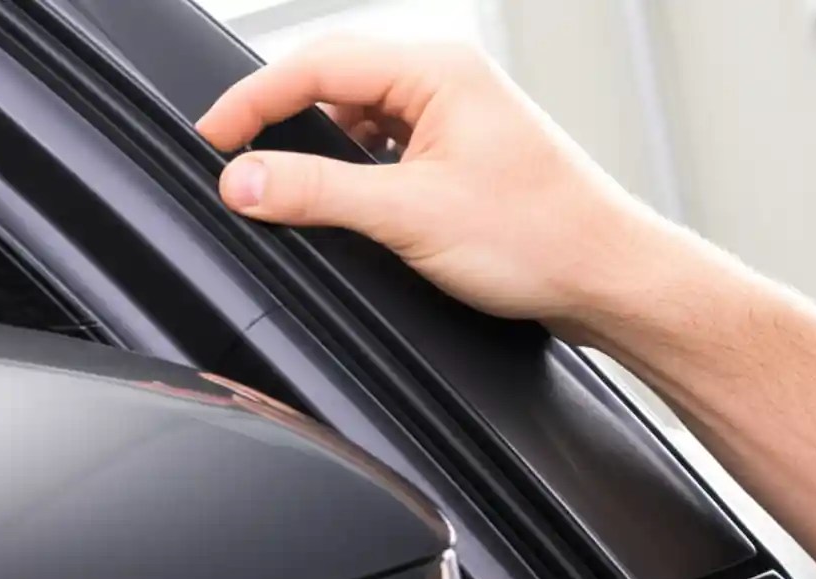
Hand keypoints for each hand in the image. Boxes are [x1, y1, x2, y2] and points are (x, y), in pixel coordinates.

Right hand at [196, 36, 699, 340]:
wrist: (606, 277)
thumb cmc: (539, 237)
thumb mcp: (409, 215)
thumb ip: (317, 194)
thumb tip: (241, 179)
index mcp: (437, 70)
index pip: (316, 64)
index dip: (252, 100)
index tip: (209, 137)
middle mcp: (445, 80)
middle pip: (332, 80)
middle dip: (279, 118)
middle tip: (231, 159)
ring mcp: (453, 115)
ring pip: (356, 114)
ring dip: (317, 147)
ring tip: (285, 186)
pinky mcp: (456, 151)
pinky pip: (382, 145)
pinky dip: (350, 169)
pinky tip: (344, 201)